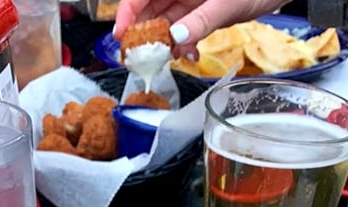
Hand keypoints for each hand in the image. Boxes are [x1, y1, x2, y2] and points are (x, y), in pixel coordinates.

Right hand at [114, 0, 279, 57]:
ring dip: (164, 42)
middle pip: (149, 9)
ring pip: (166, 21)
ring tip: (166, 59)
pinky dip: (182, 43)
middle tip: (141, 57)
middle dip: (144, 33)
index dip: (127, 12)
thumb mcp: (226, 4)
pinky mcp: (202, 11)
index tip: (121, 35)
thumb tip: (175, 38)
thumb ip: (200, 21)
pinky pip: (184, 29)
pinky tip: (187, 54)